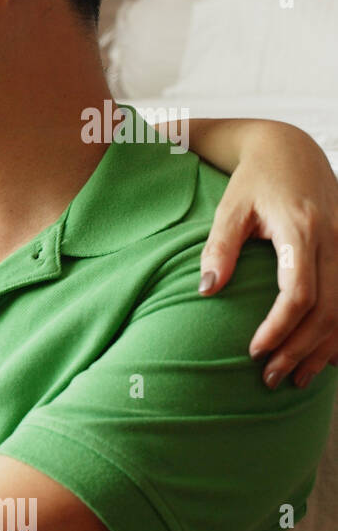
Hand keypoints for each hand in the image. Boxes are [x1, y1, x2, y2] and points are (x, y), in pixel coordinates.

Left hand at [199, 121, 337, 387]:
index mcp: (300, 229)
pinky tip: (324, 359)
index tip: (254, 351)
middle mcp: (333, 240)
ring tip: (296, 379)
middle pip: (328, 308)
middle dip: (301, 349)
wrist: (290, 150)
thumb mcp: (228, 209)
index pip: (299, 291)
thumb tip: (206, 291)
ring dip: (323, 349)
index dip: (279, 327)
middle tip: (271, 378)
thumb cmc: (253, 182)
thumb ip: (219, 249)